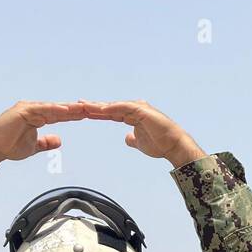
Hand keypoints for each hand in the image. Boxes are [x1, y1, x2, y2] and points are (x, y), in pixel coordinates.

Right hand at [0, 101, 88, 169]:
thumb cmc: (10, 146)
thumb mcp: (34, 146)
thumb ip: (46, 142)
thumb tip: (59, 141)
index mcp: (38, 117)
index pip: (60, 116)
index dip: (74, 116)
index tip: (89, 116)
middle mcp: (34, 110)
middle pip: (59, 109)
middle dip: (75, 109)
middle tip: (92, 108)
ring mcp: (28, 109)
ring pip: (53, 108)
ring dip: (68, 108)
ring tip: (83, 108)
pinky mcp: (23, 111)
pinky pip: (42, 109)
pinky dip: (53, 109)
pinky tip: (65, 109)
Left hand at [84, 100, 205, 166]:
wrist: (174, 146)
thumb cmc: (160, 144)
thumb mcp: (140, 142)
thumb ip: (132, 139)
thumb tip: (127, 138)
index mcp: (132, 116)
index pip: (111, 113)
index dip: (97, 113)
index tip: (84, 113)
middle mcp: (134, 109)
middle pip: (110, 107)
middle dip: (94, 107)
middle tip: (77, 105)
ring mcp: (138, 108)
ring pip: (114, 106)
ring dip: (100, 106)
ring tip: (85, 107)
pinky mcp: (142, 110)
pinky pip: (124, 107)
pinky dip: (112, 108)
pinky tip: (101, 109)